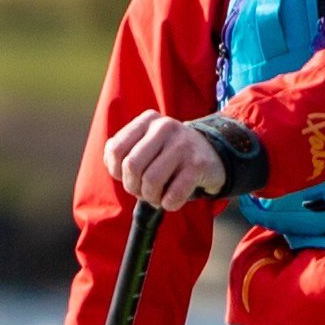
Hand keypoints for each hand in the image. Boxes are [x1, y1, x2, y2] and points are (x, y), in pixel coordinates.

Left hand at [103, 110, 224, 208]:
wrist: (212, 154)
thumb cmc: (170, 156)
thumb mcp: (146, 145)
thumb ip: (124, 151)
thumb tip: (113, 166)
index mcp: (147, 120)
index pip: (116, 150)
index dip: (117, 172)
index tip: (128, 177)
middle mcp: (164, 127)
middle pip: (132, 166)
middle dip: (133, 187)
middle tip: (143, 191)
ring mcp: (182, 145)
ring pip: (151, 181)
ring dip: (151, 198)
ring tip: (157, 197)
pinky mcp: (197, 164)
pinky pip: (173, 194)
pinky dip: (168, 204)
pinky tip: (171, 201)